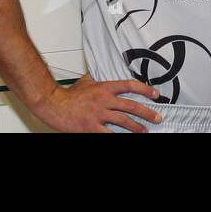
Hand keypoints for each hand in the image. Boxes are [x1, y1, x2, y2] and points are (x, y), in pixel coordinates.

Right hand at [32, 73, 162, 132]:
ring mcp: (98, 114)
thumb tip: (100, 73)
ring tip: (144, 131)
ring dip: (137, 127)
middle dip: (147, 112)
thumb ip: (95, 78)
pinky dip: (119, 137)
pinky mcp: (91, 127)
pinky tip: (125, 138)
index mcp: (103, 88)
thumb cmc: (68, 96)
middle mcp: (103, 100)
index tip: (155, 94)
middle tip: (157, 117)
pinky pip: (110, 134)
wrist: (53, 104)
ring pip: (124, 121)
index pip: (129, 86)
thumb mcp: (85, 82)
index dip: (145, 89)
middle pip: (131, 105)